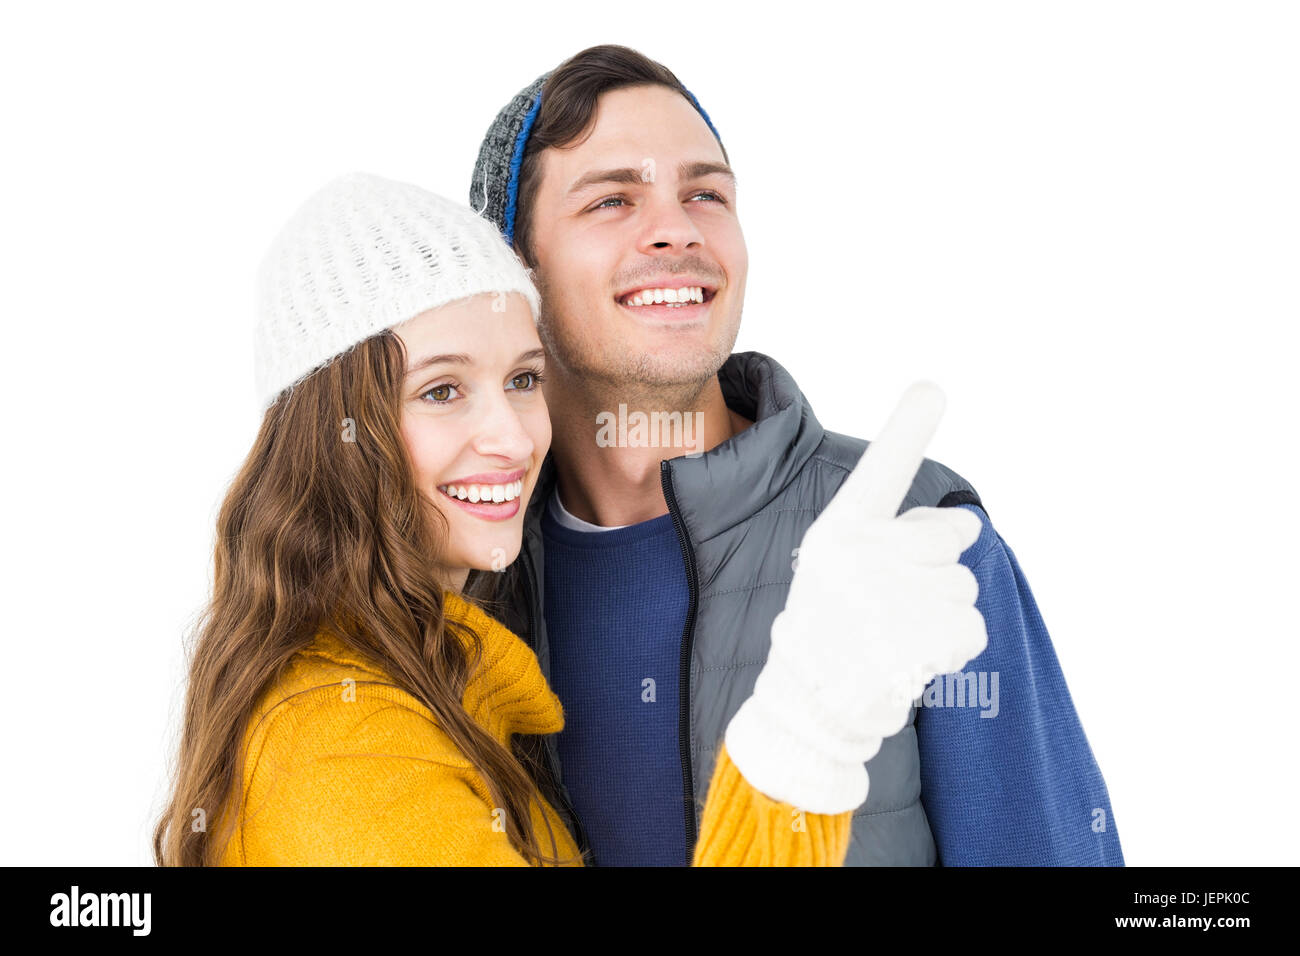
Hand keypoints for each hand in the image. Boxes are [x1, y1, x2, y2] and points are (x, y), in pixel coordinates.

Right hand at [723, 383, 988, 813]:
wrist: (807, 708)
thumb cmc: (826, 633)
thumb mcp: (839, 569)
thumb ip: (894, 537)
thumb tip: (966, 525)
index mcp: (841, 531)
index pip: (881, 471)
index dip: (907, 427)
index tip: (932, 388)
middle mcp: (867, 554)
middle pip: (952, 538)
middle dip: (938, 567)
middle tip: (893, 604)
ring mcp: (898, 594)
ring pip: (964, 586)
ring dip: (942, 615)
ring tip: (894, 639)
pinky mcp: (930, 634)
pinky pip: (974, 627)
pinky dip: (953, 650)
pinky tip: (912, 661)